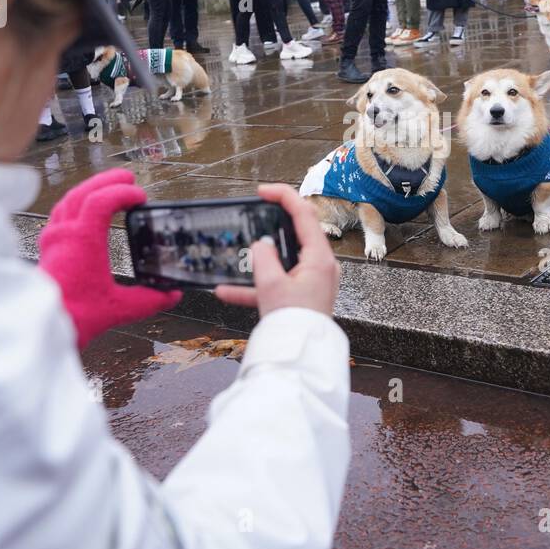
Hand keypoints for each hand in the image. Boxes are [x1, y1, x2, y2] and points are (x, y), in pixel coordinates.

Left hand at [38, 170, 180, 349]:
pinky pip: (60, 213)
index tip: (141, 197)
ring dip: (90, 188)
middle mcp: (65, 235)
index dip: (123, 193)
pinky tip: (83, 210)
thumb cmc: (74, 317)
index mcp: (83, 241)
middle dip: (108, 181)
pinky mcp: (48, 248)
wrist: (41, 328)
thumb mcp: (120, 308)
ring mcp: (53, 239)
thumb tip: (172, 295)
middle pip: (84, 192)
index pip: (101, 201)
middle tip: (128, 177)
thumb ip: (150, 300)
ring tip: (108, 186)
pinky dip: (76, 203)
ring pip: (69, 199)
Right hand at [215, 184, 340, 317]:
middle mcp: (321, 266)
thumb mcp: (271, 286)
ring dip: (260, 259)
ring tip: (240, 253)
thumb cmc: (292, 322)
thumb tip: (262, 243)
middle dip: (274, 223)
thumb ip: (263, 258)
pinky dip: (257, 286)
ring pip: (285, 259)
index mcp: (319, 257)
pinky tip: (228, 291)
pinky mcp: (304, 296)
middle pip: (298, 232)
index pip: (304, 213)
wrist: (299, 357)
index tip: (262, 191)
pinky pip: (279, 283)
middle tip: (255, 212)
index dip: (283, 196)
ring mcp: (314, 281)